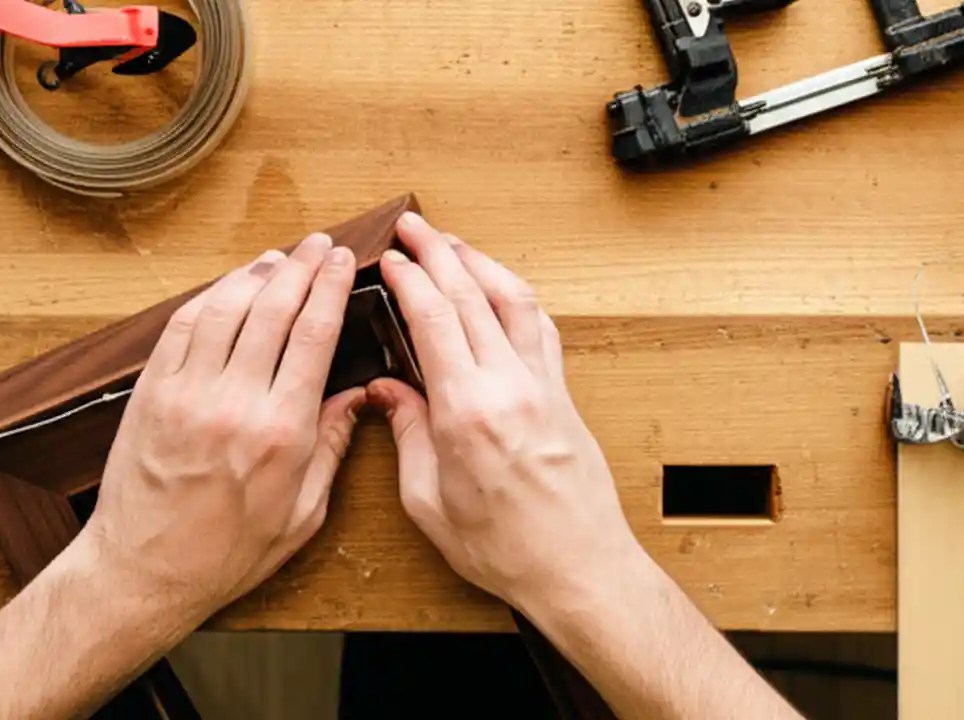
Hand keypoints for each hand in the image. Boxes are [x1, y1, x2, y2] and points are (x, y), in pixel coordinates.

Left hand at [83, 233, 365, 628]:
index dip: (329, 288)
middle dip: (300, 268)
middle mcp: (234, 402)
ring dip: (254, 274)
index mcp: (281, 432)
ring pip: (225, 309)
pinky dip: (207, 298)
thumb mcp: (303, 515)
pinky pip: (181, 329)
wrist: (145, 572)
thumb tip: (355, 398)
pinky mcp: (151, 394)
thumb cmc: (227, 553)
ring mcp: (187, 393)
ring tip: (276, 257)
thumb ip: (332, 449)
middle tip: (317, 244)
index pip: (313, 336)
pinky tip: (227, 287)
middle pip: (273, 310)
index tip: (340, 262)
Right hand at [368, 213, 638, 614]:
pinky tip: (500, 285)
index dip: (409, 279)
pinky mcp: (562, 393)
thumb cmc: (504, 547)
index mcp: (467, 412)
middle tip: (412, 225)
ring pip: (512, 300)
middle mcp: (509, 387)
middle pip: (471, 295)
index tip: (389, 257)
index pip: (433, 319)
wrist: (577, 568)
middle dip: (437, 252)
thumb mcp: (428, 500)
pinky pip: (540, 327)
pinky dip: (516, 295)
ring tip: (451, 242)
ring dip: (480, 262)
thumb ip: (405, 434)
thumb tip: (386, 390)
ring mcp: (542, 385)